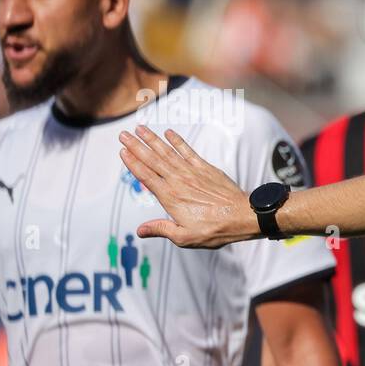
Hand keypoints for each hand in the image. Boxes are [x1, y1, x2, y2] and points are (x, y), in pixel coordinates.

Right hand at [118, 126, 257, 247]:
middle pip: (152, 160)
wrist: (243, 216)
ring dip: (152, 140)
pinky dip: (178, 141)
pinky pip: (188, 151)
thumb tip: (140, 230)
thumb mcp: (185, 237)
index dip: (133, 163)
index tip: (122, 152)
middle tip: (123, 134)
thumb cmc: (215, 229)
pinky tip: (169, 133)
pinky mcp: (206, 168)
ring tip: (140, 128)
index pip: (146, 177)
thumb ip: (161, 230)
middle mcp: (178, 181)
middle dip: (136, 146)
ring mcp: (192, 172)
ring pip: (168, 152)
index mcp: (170, 197)